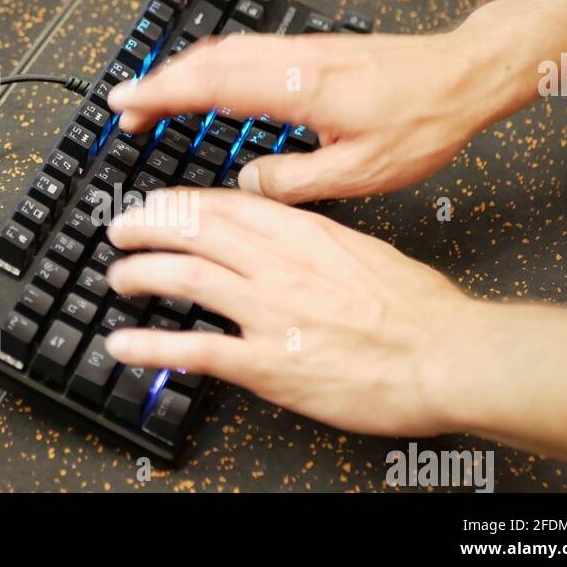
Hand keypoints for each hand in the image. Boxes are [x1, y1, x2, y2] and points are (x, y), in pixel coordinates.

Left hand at [104, 188, 472, 436]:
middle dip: (147, 226)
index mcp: (304, 234)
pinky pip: (197, 349)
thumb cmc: (419, 309)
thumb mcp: (362, 251)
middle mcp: (279, 266)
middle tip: (120, 229)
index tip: (159, 204)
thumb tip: (286, 235)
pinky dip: (152, 345)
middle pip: (195, 232)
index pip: (226, 205)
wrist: (448, 355)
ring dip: (141, 274)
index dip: (181, 203)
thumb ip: (315, 242)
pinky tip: (123, 344)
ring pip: (186, 277)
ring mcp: (270, 312)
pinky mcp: (269, 363)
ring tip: (117, 276)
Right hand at [108, 30, 508, 204]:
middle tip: (127, 112)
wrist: (465, 76)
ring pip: (225, 51)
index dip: (161, 95)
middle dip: (159, 83)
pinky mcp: (313, 51)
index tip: (126, 107)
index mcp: (299, 89)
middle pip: (207, 61)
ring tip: (155, 99)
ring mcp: (303, 51)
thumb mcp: (359, 172)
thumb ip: (294, 182)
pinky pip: (247, 51)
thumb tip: (248, 184)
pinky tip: (208, 84)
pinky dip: (212, 67)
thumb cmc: (423, 121)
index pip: (211, 86)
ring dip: (183, 72)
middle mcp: (295, 61)